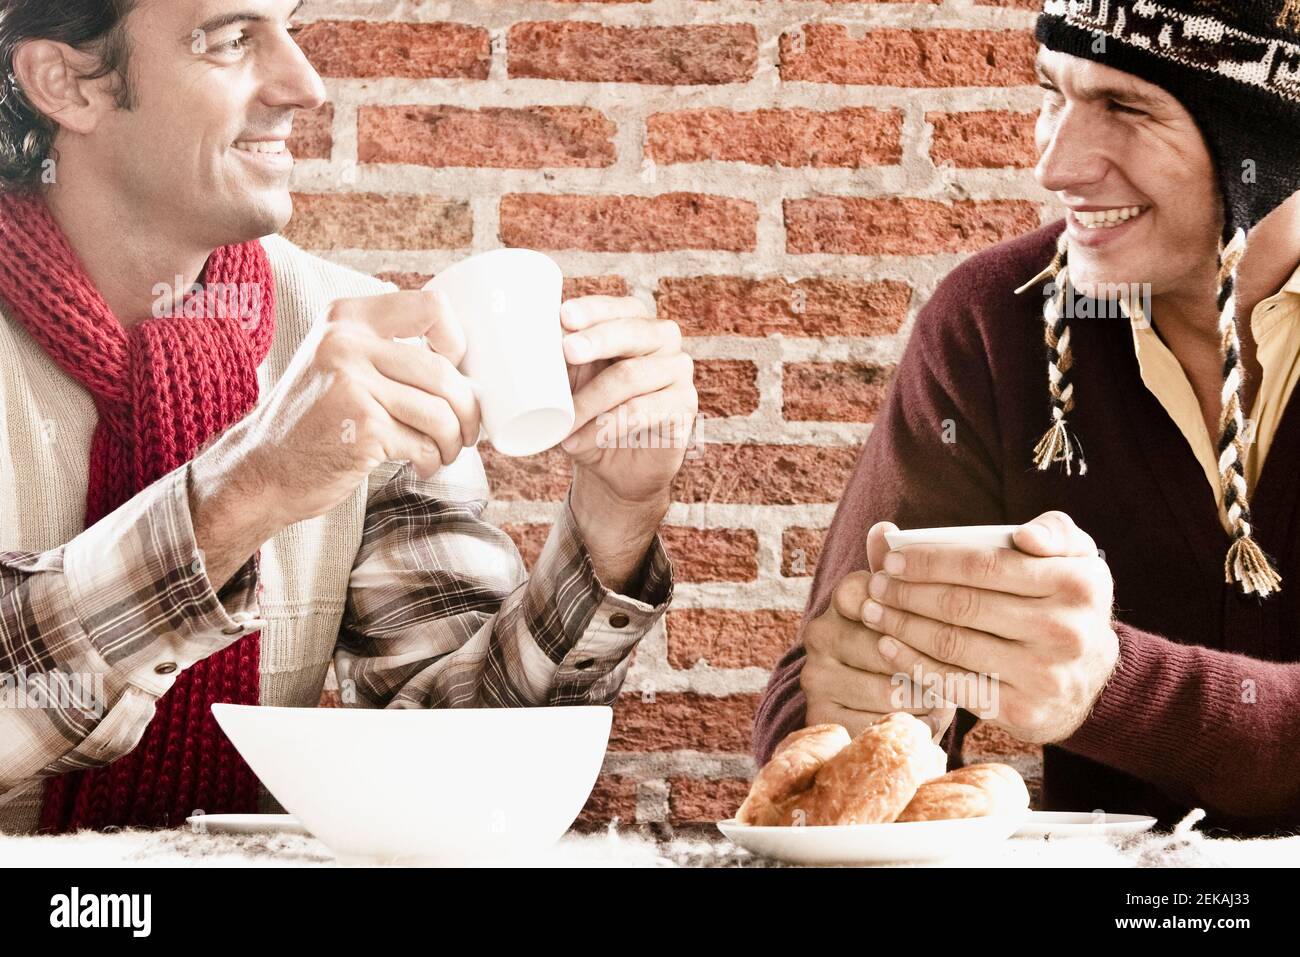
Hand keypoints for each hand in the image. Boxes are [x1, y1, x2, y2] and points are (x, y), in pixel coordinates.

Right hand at [201, 290, 479, 531]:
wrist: (262, 470)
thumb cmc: (313, 421)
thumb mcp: (337, 362)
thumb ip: (384, 349)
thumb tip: (465, 368)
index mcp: (347, 317)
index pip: (432, 306)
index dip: (458, 341)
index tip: (457, 372)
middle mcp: (347, 343)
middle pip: (442, 370)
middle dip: (467, 409)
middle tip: (467, 432)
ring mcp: (352, 384)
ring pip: (440, 411)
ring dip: (453, 440)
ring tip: (445, 452)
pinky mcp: (362, 427)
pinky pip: (423, 443)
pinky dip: (432, 460)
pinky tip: (421, 465)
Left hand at [557, 296, 696, 505]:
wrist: (615, 467)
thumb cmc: (589, 415)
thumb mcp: (569, 386)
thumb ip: (558, 362)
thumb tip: (527, 341)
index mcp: (634, 324)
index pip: (618, 308)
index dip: (593, 310)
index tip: (564, 316)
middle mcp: (662, 341)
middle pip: (633, 332)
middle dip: (597, 340)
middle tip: (567, 350)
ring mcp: (678, 372)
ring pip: (631, 376)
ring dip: (590, 401)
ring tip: (563, 425)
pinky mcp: (684, 407)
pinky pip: (643, 411)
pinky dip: (606, 427)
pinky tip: (580, 441)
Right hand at [800, 521, 957, 743]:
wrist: (890, 706)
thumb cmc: (915, 647)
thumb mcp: (916, 607)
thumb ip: (908, 569)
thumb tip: (884, 528)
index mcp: (844, 597)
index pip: (880, 596)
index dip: (917, 616)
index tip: (948, 626)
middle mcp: (819, 632)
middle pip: (885, 645)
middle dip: (928, 661)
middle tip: (961, 671)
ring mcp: (816, 675)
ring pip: (886, 688)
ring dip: (924, 696)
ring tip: (946, 696)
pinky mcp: (820, 715)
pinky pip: (876, 723)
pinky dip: (907, 725)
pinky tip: (921, 721)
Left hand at [860, 511, 1119, 744]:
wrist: (1092, 681)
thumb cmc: (1067, 603)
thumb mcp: (1077, 557)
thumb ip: (1053, 530)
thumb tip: (1022, 534)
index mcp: (1077, 582)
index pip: (985, 565)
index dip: (930, 561)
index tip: (892, 558)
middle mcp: (1064, 631)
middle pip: (962, 605)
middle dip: (906, 593)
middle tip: (875, 585)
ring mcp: (1044, 675)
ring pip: (951, 644)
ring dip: (901, 625)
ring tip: (872, 611)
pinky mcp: (1022, 712)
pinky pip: (953, 683)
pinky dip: (912, 663)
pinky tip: (887, 645)